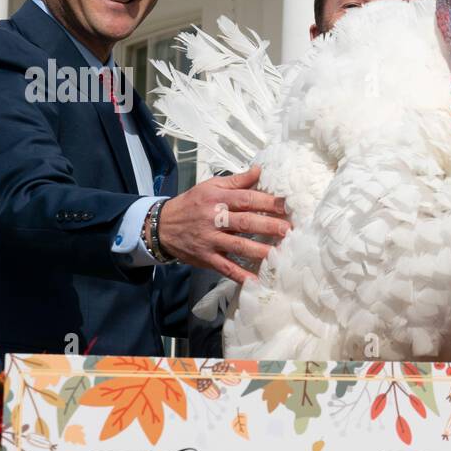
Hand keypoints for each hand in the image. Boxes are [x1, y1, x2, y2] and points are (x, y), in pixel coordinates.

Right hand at [156, 165, 289, 282]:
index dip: (268, 202)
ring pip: (238, 245)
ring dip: (260, 251)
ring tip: (280, 254)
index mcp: (217, 198)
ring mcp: (210, 239)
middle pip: (245, 222)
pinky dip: (240, 275)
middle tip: (289, 230)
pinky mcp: (206, 257)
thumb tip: (259, 170)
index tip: (287, 206)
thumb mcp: (210, 186)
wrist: (161, 226)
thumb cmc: (191, 204)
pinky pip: (225, 267)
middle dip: (269, 226)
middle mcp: (214, 218)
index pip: (247, 199)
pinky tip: (256, 280)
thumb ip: (237, 181)